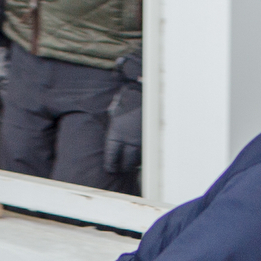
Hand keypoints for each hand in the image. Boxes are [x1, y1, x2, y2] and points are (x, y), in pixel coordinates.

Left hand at [104, 62, 140, 179]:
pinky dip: (142, 156)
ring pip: (137, 160)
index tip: (110, 168)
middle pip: (126, 162)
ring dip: (133, 163)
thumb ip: (112, 121)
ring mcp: (141, 140)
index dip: (111, 165)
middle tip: (120, 168)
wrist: (144, 92)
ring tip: (130, 163)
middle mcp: (128, 140)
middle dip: (122, 167)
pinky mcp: (150, 138)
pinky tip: (139, 156)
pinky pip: (146, 152)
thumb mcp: (114, 110)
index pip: (112, 157)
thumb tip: (111, 125)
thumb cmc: (127, 99)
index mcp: (116, 134)